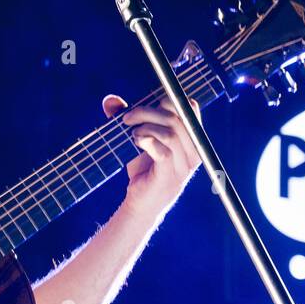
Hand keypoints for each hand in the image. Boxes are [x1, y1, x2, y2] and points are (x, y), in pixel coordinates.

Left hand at [101, 92, 202, 220]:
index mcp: (192, 140)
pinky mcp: (169, 177)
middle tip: (127, 118)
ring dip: (146, 128)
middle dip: (148, 112)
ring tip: (132, 134)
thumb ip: (129, 119)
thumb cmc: (143, 170)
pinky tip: (136, 141)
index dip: (170, 99)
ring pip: (170, 133)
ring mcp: (183, 166)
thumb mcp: (139, 140)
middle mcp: (194, 152)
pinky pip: (163, 152)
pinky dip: (147, 141)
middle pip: (177, 118)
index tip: (149, 102)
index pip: (190, 109)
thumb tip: (110, 100)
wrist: (141, 204)